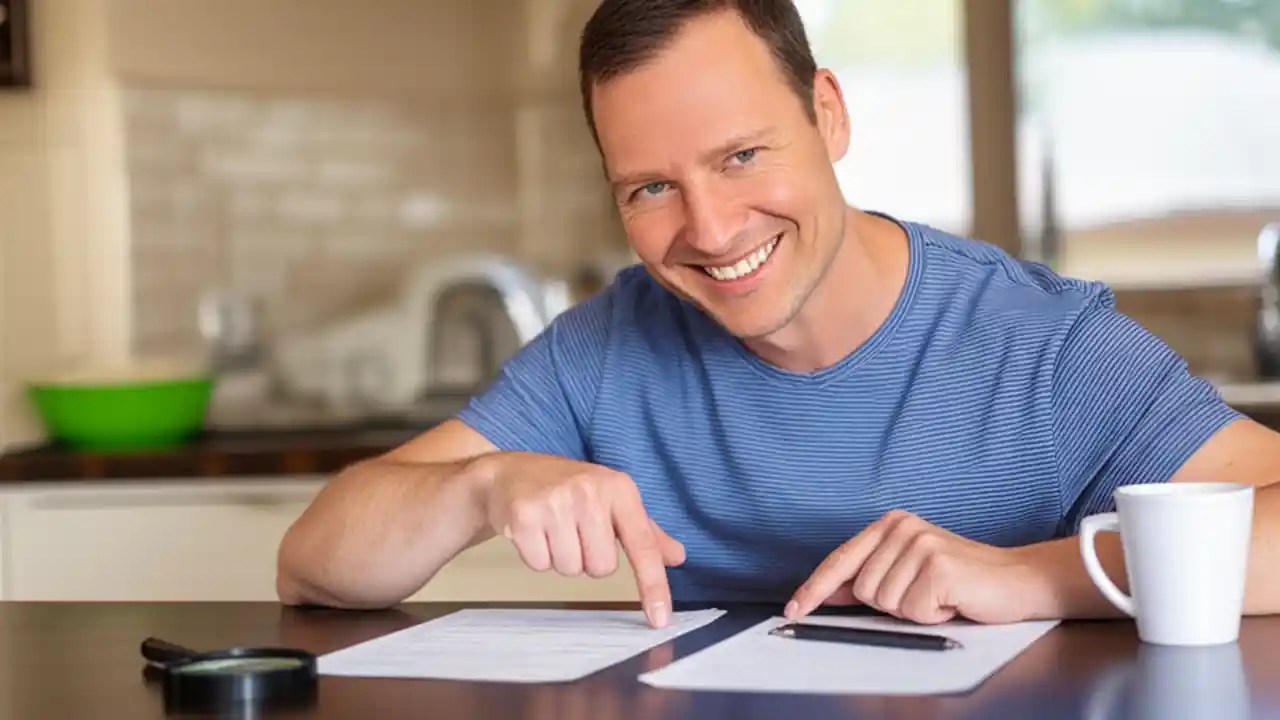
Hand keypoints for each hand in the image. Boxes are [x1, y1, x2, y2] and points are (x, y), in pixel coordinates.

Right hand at [481, 452, 685, 627]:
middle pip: (602, 568)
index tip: (660, 619)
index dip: (653, 585)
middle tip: (574, 532)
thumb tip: (677, 556)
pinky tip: (533, 532)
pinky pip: (540, 565)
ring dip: (561, 558)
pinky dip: (536, 556)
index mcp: (619, 488)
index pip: (643, 545)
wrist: (510, 472)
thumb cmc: (567, 487)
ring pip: (571, 570)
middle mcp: (590, 492)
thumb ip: (645, 531)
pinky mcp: (524, 516)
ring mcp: (555, 502)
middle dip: (587, 559)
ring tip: (552, 529)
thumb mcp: (611, 499)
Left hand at [785, 510, 1045, 624]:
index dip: (815, 588)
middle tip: (925, 594)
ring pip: (886, 603)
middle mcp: (902, 527)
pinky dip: (933, 615)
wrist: (1015, 580)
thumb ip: (867, 578)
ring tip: (939, 596)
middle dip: (891, 604)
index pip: (841, 559)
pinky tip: (952, 600)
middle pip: (863, 590)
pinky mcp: (938, 566)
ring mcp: (921, 543)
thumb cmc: (961, 580)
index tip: (794, 609)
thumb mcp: (906, 572)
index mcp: (891, 524)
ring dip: (914, 610)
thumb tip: (826, 592)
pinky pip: (913, 611)